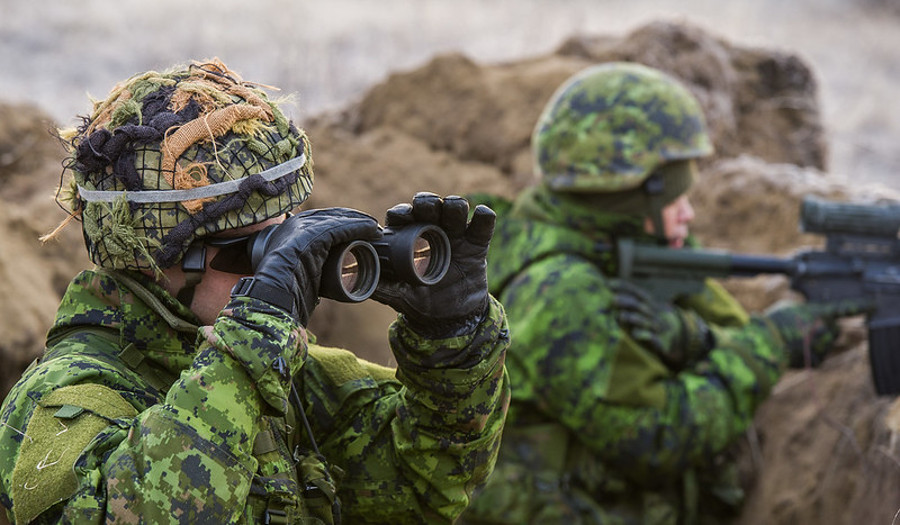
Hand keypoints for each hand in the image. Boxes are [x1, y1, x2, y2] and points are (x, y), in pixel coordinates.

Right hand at [235, 208, 380, 325]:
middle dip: (355, 220)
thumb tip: (327, 277)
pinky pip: (339, 228)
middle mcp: (296, 223)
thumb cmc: (287, 290)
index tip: (364, 228)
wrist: (274, 296)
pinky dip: (357, 227)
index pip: (325, 218)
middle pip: (333, 215)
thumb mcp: (301, 271)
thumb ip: (311, 266)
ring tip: (376, 229)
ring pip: (338, 220)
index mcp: (292, 230)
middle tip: (374, 228)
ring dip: (361, 223)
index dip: (346, 221)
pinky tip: (371, 229)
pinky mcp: (310, 234)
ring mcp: (302, 228)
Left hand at [372, 192, 495, 337]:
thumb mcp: (400, 296)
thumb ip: (381, 288)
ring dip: (454, 204)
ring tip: (453, 210)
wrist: (451, 320)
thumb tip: (353, 282)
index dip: (401, 213)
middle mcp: (432, 230)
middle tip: (426, 207)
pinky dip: (484, 216)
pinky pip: (483, 224)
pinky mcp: (477, 243)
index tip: (401, 217)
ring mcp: (455, 234)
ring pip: (456, 208)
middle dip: (427, 201)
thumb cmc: (420, 302)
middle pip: (429, 205)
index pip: (403, 216)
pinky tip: (481, 215)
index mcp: (409, 238)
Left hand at [608, 279, 714, 368]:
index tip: (610, 283)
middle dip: (627, 301)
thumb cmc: (654, 323)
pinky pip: (653, 338)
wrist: (678, 339)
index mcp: (650, 304)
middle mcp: (655, 313)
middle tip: (612, 299)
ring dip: (634, 318)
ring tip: (621, 316)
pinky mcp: (661, 341)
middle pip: (640, 305)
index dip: (625, 287)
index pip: (637, 292)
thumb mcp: (645, 312)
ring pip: (646, 321)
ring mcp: (658, 327)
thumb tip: (608, 299)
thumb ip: (629, 306)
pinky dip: (644, 335)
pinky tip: (635, 334)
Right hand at [764, 299, 871, 367]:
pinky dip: (808, 355)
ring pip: (826, 344)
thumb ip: (808, 311)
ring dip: (815, 343)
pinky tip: (794, 351)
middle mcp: (826, 329)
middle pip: (834, 330)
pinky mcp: (817, 360)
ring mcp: (823, 346)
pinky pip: (817, 357)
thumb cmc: (774, 322)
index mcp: (820, 312)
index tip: (873, 305)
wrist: (764, 343)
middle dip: (825, 330)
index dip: (861, 306)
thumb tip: (814, 317)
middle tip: (805, 331)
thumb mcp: (790, 307)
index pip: (845, 308)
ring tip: (794, 342)